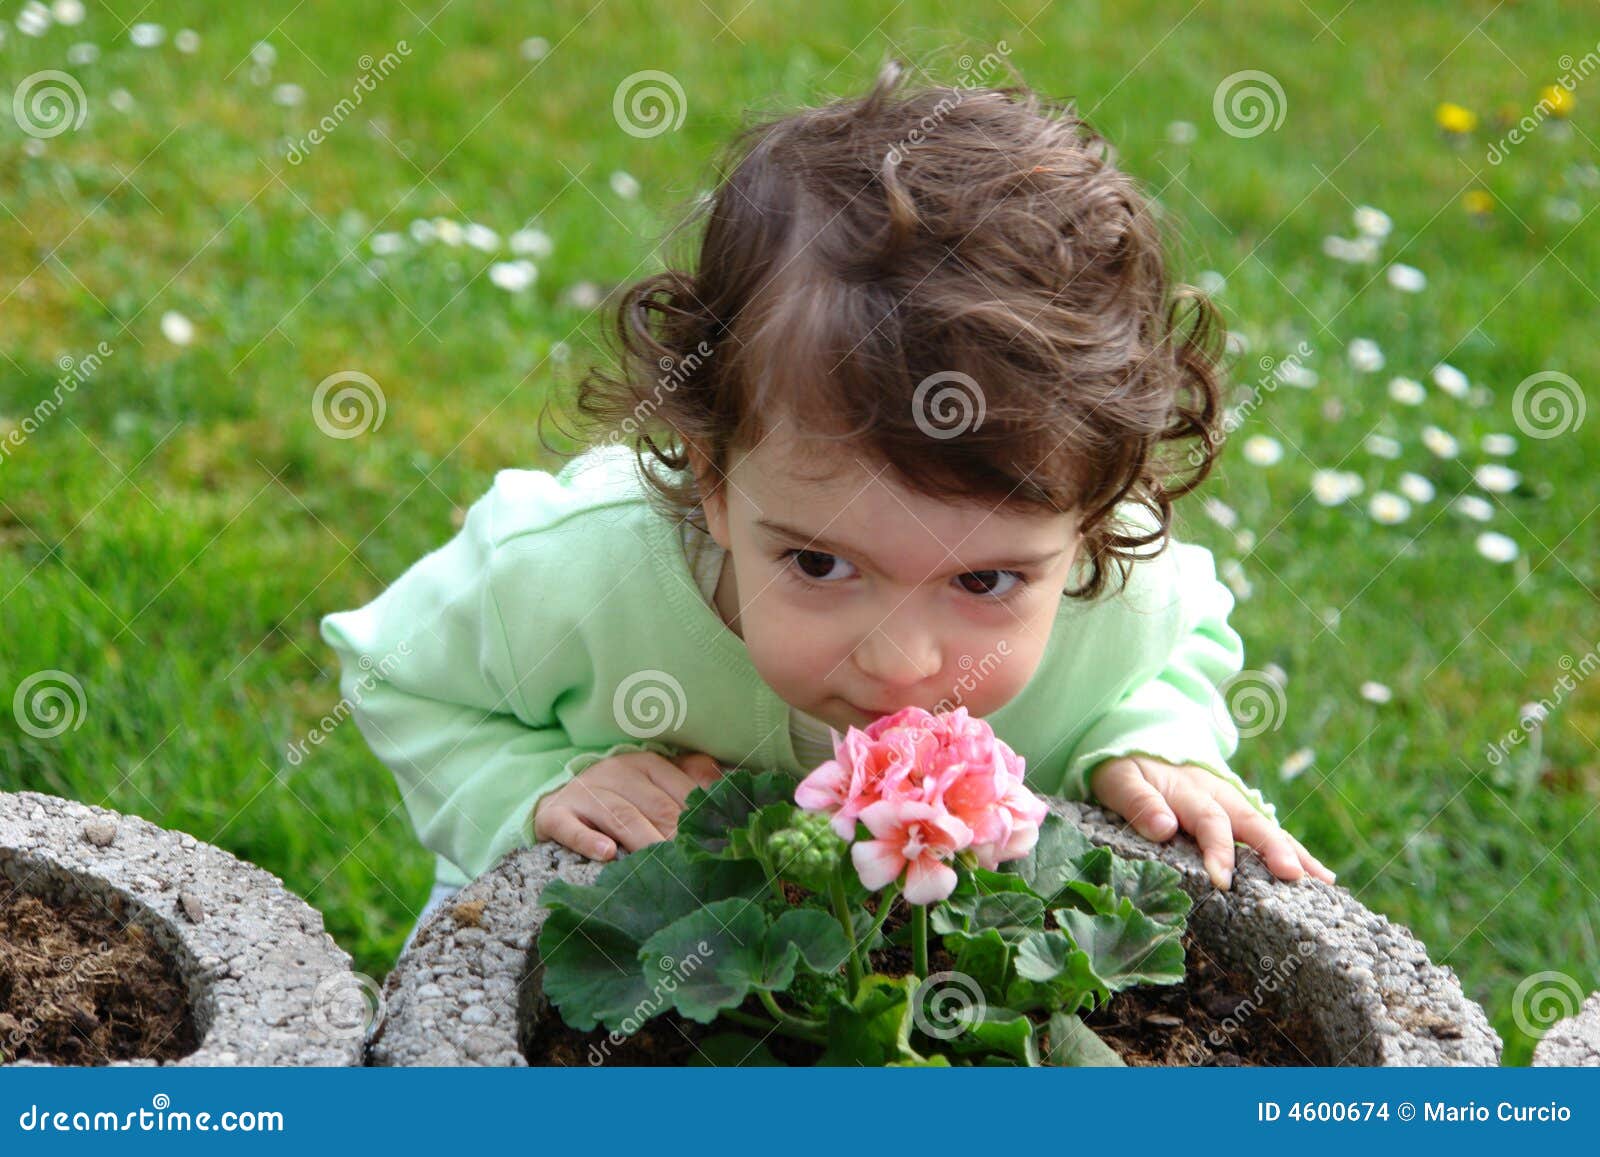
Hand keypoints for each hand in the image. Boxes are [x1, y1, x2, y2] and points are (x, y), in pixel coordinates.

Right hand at [532, 750, 724, 861]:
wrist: (558, 798)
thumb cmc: (620, 795)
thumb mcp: (654, 781)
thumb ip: (691, 778)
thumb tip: (727, 787)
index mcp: (646, 764)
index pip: (680, 789)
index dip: (700, 817)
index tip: (718, 843)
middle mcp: (616, 772)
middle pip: (655, 806)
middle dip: (677, 834)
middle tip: (695, 862)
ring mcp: (585, 793)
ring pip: (621, 816)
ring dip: (643, 839)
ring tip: (661, 861)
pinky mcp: (555, 815)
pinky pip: (570, 827)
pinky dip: (588, 840)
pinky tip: (606, 853)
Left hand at [1088, 754, 1335, 891]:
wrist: (1135, 741)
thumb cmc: (1124, 768)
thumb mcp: (1119, 780)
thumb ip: (1139, 802)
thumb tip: (1163, 829)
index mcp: (1187, 788)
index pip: (1209, 821)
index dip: (1218, 850)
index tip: (1223, 881)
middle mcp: (1217, 794)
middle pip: (1250, 821)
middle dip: (1273, 849)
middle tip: (1293, 877)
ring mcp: (1231, 801)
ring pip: (1267, 826)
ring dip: (1294, 852)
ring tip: (1321, 880)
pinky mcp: (1238, 812)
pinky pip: (1268, 831)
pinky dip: (1293, 850)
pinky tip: (1318, 875)